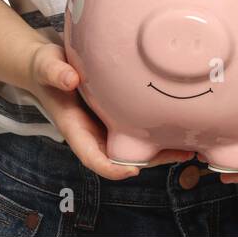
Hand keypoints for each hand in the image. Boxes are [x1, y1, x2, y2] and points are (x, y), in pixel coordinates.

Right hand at [26, 42, 195, 178]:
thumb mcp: (46, 66)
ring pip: (134, 146)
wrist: (49, 65)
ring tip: (191, 146)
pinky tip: (179, 124)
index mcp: (75, 127)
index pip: (91, 156)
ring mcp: (106, 124)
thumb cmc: (46, 68)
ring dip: (160, 149)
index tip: (132, 171)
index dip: (111, 167)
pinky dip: (157, 130)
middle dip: (150, 161)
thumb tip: (70, 79)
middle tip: (180, 156)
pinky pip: (138, 127)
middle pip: (121, 157)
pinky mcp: (117, 113)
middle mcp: (93, 131)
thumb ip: (55, 73)